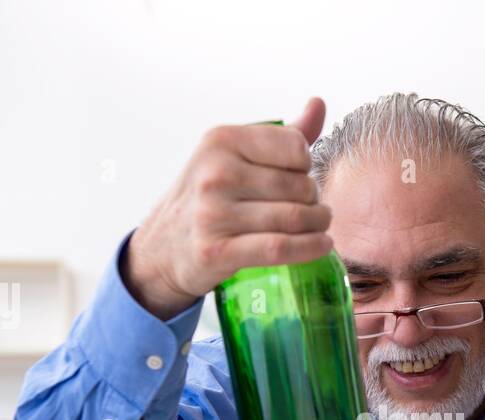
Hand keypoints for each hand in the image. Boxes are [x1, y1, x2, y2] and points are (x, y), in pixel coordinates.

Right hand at [123, 97, 333, 317]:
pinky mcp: (217, 250)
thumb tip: (318, 104)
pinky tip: (322, 245)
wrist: (163, 248)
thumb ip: (281, 136)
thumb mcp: (235, 157)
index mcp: (221, 141)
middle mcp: (215, 173)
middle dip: (314, 200)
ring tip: (320, 226)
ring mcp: (213, 213)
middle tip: (311, 209)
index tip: (299, 178)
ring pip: (294, 218)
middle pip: (299, 186)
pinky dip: (310, 248)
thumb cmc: (210, 198)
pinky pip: (280, 248)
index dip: (306, 166)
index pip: (296, 148)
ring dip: (318, 225)